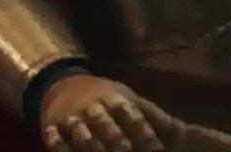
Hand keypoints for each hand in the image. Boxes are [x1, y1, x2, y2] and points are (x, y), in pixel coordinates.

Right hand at [39, 75, 184, 151]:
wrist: (65, 85)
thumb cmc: (106, 98)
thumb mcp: (128, 100)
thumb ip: (150, 115)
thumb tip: (177, 129)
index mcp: (115, 100)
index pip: (131, 115)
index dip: (142, 130)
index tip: (156, 146)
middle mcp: (93, 108)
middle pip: (105, 123)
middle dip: (116, 137)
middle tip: (127, 150)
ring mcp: (73, 118)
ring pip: (81, 132)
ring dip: (90, 143)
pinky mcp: (53, 127)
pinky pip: (54, 137)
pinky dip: (56, 141)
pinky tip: (56, 140)